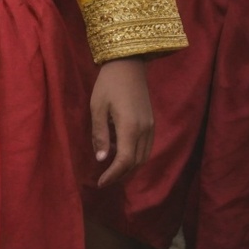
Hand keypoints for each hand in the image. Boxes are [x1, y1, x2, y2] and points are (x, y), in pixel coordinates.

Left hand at [90, 57, 153, 186]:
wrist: (128, 65)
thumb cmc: (108, 84)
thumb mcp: (97, 108)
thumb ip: (100, 134)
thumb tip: (102, 159)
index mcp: (130, 127)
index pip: (125, 160)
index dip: (113, 175)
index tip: (100, 183)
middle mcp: (145, 130)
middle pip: (136, 163)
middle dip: (120, 175)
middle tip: (104, 180)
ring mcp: (151, 127)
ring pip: (143, 157)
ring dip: (129, 167)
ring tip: (111, 172)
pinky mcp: (151, 123)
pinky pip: (145, 147)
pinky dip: (134, 157)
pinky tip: (120, 154)